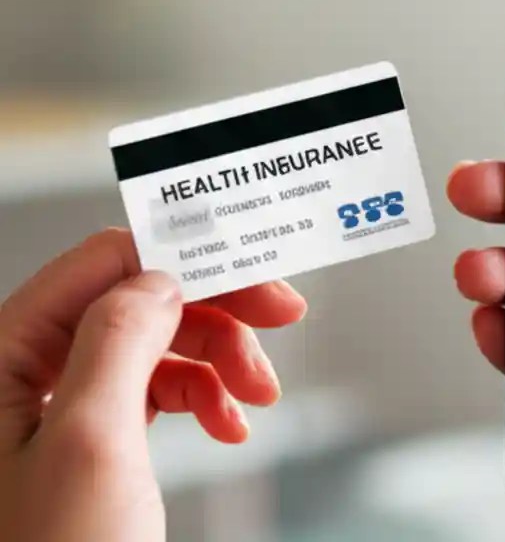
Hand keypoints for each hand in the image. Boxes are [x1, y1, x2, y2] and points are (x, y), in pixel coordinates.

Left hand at [0, 229, 306, 541]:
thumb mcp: (92, 442)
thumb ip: (118, 340)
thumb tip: (159, 276)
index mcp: (2, 358)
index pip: (101, 264)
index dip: (184, 254)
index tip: (256, 261)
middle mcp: (26, 374)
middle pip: (139, 299)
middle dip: (216, 312)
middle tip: (285, 317)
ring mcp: (60, 408)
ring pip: (158, 344)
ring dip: (220, 361)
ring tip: (258, 398)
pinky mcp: (93, 440)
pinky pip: (158, 391)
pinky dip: (206, 399)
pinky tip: (231, 426)